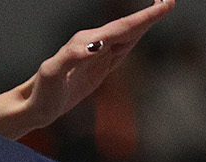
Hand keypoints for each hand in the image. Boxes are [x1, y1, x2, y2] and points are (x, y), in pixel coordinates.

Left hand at [10, 0, 172, 133]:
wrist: (35, 106)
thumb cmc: (43, 91)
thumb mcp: (53, 73)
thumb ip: (72, 56)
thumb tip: (96, 45)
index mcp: (86, 43)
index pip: (121, 28)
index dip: (144, 18)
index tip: (162, 5)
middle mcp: (93, 44)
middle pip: (127, 27)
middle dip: (149, 15)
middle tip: (169, 0)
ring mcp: (96, 55)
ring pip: (126, 35)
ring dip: (144, 22)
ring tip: (162, 8)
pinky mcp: (98, 67)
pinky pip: (121, 49)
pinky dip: (135, 38)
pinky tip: (141, 32)